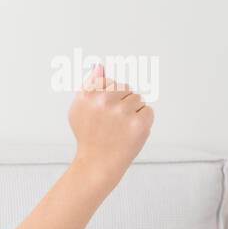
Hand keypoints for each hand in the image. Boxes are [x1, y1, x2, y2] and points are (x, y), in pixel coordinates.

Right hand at [68, 63, 153, 183]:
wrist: (97, 163)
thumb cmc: (89, 134)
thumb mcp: (79, 108)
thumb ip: (89, 85)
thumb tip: (99, 65)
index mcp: (88, 95)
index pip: (108, 81)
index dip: (107, 96)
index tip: (101, 111)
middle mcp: (104, 101)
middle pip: (125, 87)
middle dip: (121, 101)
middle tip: (111, 121)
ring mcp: (122, 112)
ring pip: (137, 98)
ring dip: (132, 111)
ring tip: (119, 127)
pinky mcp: (139, 123)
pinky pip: (148, 111)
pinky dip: (142, 121)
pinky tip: (129, 132)